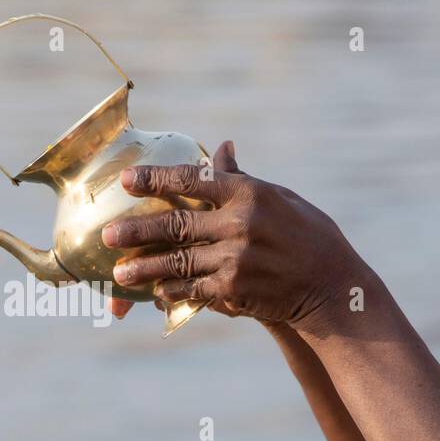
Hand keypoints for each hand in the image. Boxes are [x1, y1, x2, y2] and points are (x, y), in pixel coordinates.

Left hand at [101, 141, 364, 329]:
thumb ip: (244, 179)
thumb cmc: (309, 236)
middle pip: (175, 223)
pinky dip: (172, 290)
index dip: (157, 179)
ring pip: (177, 261)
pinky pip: (193, 289)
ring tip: (118, 273)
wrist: (333, 287)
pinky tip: (155, 291)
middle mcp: (240, 224)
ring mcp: (236, 259)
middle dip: (137, 230)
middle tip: (107, 233)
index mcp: (250, 193)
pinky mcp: (235, 290)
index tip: (127, 179)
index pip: (194, 179)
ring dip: (144, 268)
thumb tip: (223, 148)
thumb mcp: (281, 199)